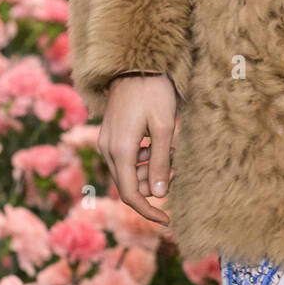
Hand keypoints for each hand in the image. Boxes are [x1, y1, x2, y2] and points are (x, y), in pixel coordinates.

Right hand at [97, 73, 177, 225]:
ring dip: (149, 169)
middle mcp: (108, 150)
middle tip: (176, 166)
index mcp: (120, 151)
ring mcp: (106, 142)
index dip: (148, 211)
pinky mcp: (110, 134)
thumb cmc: (153, 92)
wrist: (135, 65)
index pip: (131, 195)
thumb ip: (161, 161)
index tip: (167, 220)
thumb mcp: (164, 127)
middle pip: (129, 185)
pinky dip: (142, 159)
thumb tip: (160, 193)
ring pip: (127, 172)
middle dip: (153, 183)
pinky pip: (125, 158)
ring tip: (171, 150)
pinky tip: (158, 143)